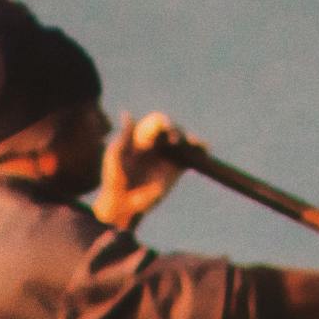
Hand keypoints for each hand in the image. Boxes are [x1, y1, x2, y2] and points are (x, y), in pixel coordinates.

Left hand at [97, 108, 188, 231]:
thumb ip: (124, 136)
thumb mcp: (115, 156)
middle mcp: (157, 142)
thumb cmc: (114, 178)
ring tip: (194, 143)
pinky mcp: (176, 169)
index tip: (167, 128)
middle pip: (173, 128)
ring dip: (191, 138)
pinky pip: (190, 157)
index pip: (157, 121)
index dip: (163, 121)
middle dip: (177, 131)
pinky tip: (204, 148)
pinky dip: (199, 151)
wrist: (123, 204)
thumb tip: (127, 113)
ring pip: (184, 141)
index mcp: (142, 135)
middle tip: (176, 141)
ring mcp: (167, 155)